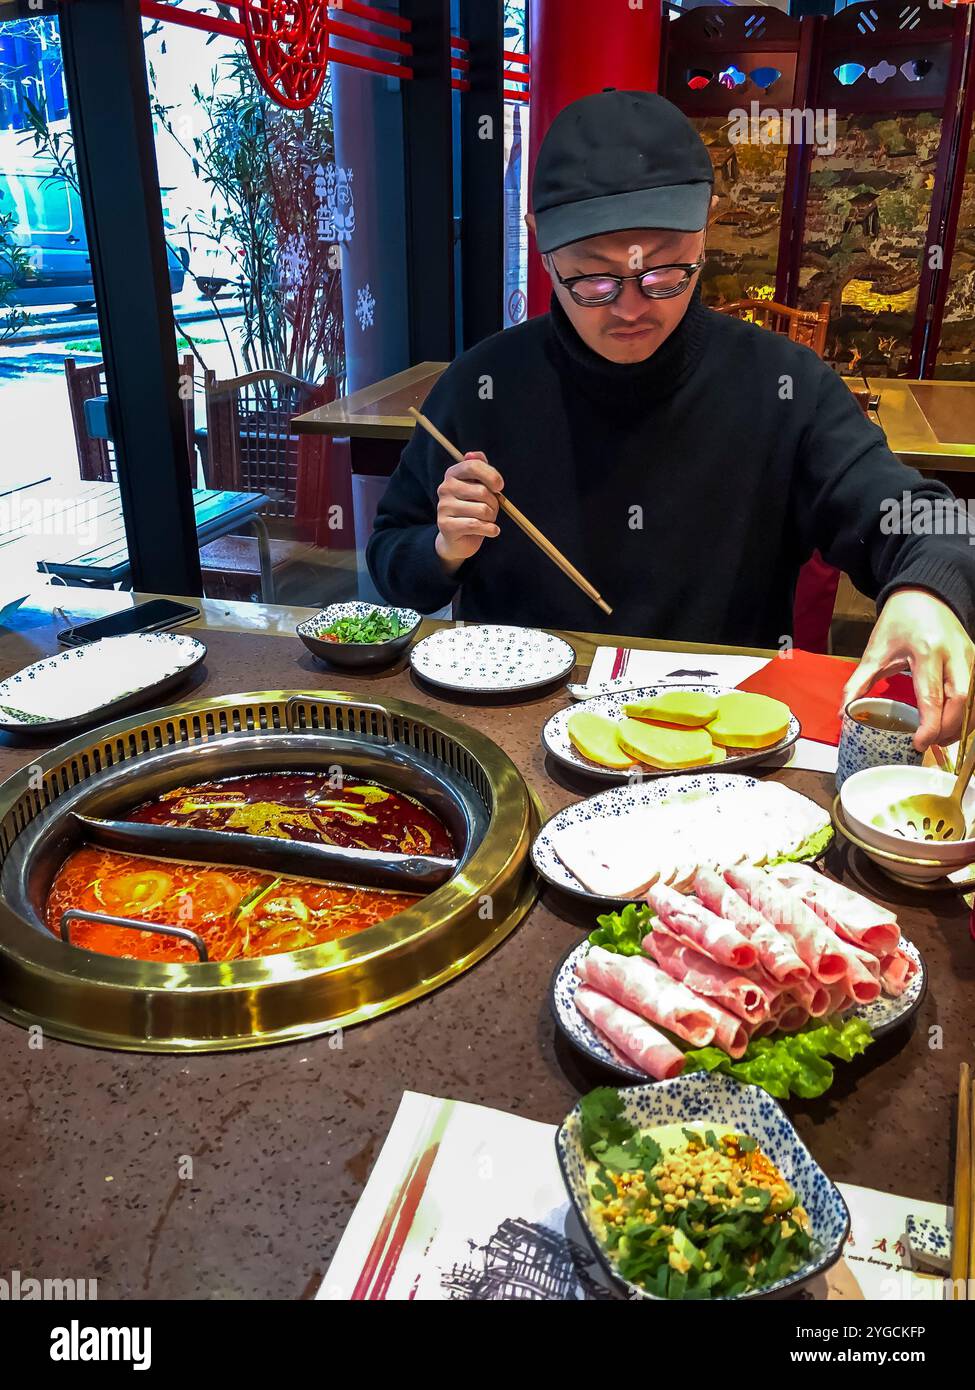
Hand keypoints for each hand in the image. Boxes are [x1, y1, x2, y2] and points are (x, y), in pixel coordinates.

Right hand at [434, 451, 502, 573]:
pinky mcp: (446, 525)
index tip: (500, 486)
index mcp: (452, 474)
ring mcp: (443, 507)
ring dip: (492, 518)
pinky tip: (492, 531)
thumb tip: (473, 454)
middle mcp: (444, 488)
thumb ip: (480, 468)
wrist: (458, 539)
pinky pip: (477, 525)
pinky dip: (491, 529)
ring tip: (487, 520)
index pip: (472, 465)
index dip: (491, 475)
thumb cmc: (472, 509)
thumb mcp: (478, 486)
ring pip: (482, 510)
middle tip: (492, 510)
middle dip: (494, 503)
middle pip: (481, 491)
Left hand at [841, 588, 973, 750]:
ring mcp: (969, 656)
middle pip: (960, 701)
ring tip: (940, 738)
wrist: (923, 594)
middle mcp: (954, 654)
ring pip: (973, 699)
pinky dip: (966, 711)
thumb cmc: (899, 620)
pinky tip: (951, 722)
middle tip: (930, 744)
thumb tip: (843, 712)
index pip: (933, 696)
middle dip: (947, 728)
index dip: (929, 726)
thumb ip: (858, 683)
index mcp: (927, 650)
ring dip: (959, 723)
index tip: (919, 744)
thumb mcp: (875, 651)